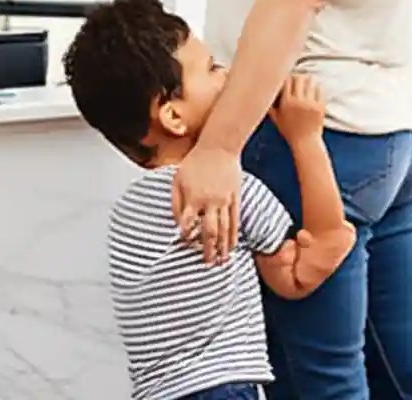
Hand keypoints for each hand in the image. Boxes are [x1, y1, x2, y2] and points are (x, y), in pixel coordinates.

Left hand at [171, 145, 241, 264]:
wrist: (219, 147)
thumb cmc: (194, 162)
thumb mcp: (177, 180)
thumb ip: (175, 202)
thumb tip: (177, 223)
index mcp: (193, 198)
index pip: (189, 224)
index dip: (187, 236)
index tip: (186, 245)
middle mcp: (210, 202)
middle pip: (210, 232)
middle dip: (208, 250)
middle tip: (207, 264)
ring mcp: (225, 201)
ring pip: (225, 230)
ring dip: (223, 248)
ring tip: (222, 262)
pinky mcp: (235, 199)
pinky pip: (235, 221)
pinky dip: (234, 236)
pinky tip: (232, 246)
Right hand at [269, 74, 325, 143]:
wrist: (306, 141)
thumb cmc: (289, 131)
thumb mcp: (276, 119)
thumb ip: (270, 106)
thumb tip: (265, 94)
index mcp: (286, 103)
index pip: (286, 81)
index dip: (286, 77)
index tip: (287, 78)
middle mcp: (299, 101)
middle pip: (299, 78)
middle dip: (297, 77)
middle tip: (297, 79)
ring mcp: (311, 103)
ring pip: (310, 82)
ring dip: (308, 80)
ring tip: (306, 82)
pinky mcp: (321, 106)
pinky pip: (320, 90)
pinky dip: (317, 87)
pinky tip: (314, 89)